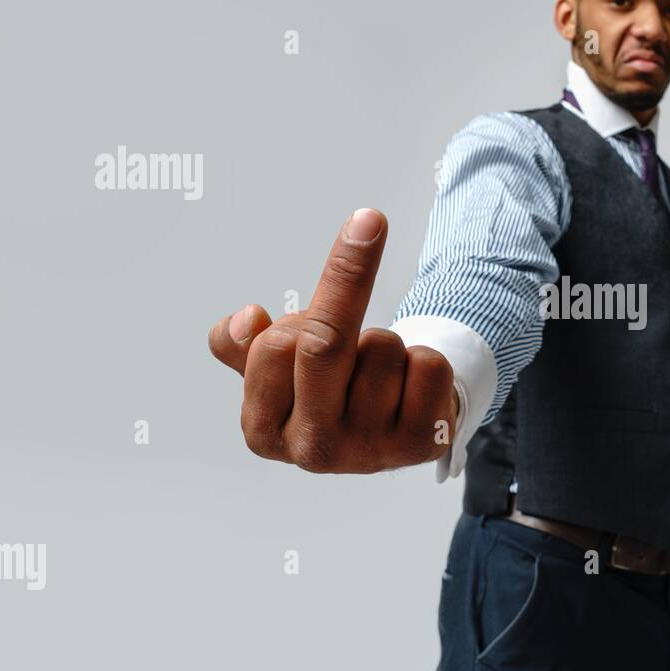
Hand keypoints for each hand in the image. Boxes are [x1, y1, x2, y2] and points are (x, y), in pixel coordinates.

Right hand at [208, 208, 455, 472]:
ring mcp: (371, 451)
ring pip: (383, 347)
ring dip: (383, 339)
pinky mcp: (422, 443)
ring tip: (376, 366)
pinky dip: (424, 358)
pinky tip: (410, 385)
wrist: (389, 430)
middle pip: (325, 344)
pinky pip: (429, 364)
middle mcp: (314, 450)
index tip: (304, 292)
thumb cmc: (325, 388)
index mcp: (264, 432)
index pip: (274, 347)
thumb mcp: (273, 367)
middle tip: (370, 218)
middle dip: (348, 277)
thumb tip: (246, 320)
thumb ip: (240, 344)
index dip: (295, 314)